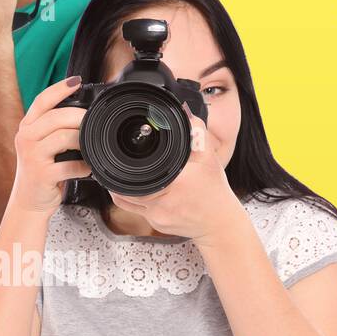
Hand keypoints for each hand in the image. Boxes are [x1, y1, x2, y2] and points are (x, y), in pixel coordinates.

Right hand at [9, 75, 90, 214]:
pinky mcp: (41, 174)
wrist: (28, 201)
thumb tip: (84, 113)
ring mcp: (32, 156)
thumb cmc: (41, 170)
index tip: (76, 81)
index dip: (60, 89)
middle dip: (80, 117)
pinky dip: (84, 167)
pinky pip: (70, 165)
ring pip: (64, 138)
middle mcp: (26, 137)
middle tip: (94, 123)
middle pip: (57, 117)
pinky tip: (88, 169)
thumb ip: (54, 128)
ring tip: (91, 146)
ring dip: (84, 141)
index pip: (42, 101)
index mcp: (27, 127)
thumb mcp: (41, 144)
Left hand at [107, 110, 244, 242]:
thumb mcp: (208, 158)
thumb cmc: (214, 190)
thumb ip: (196, 132)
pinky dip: (128, 198)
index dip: (125, 165)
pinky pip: (133, 210)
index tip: (119, 154)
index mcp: (176, 184)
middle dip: (118, 174)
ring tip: (119, 173)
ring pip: (125, 201)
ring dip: (119, 187)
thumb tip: (184, 111)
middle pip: (126, 188)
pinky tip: (129, 188)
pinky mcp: (155, 224)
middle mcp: (163, 202)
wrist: (220, 223)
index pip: (139, 174)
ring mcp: (157, 216)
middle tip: (115, 161)